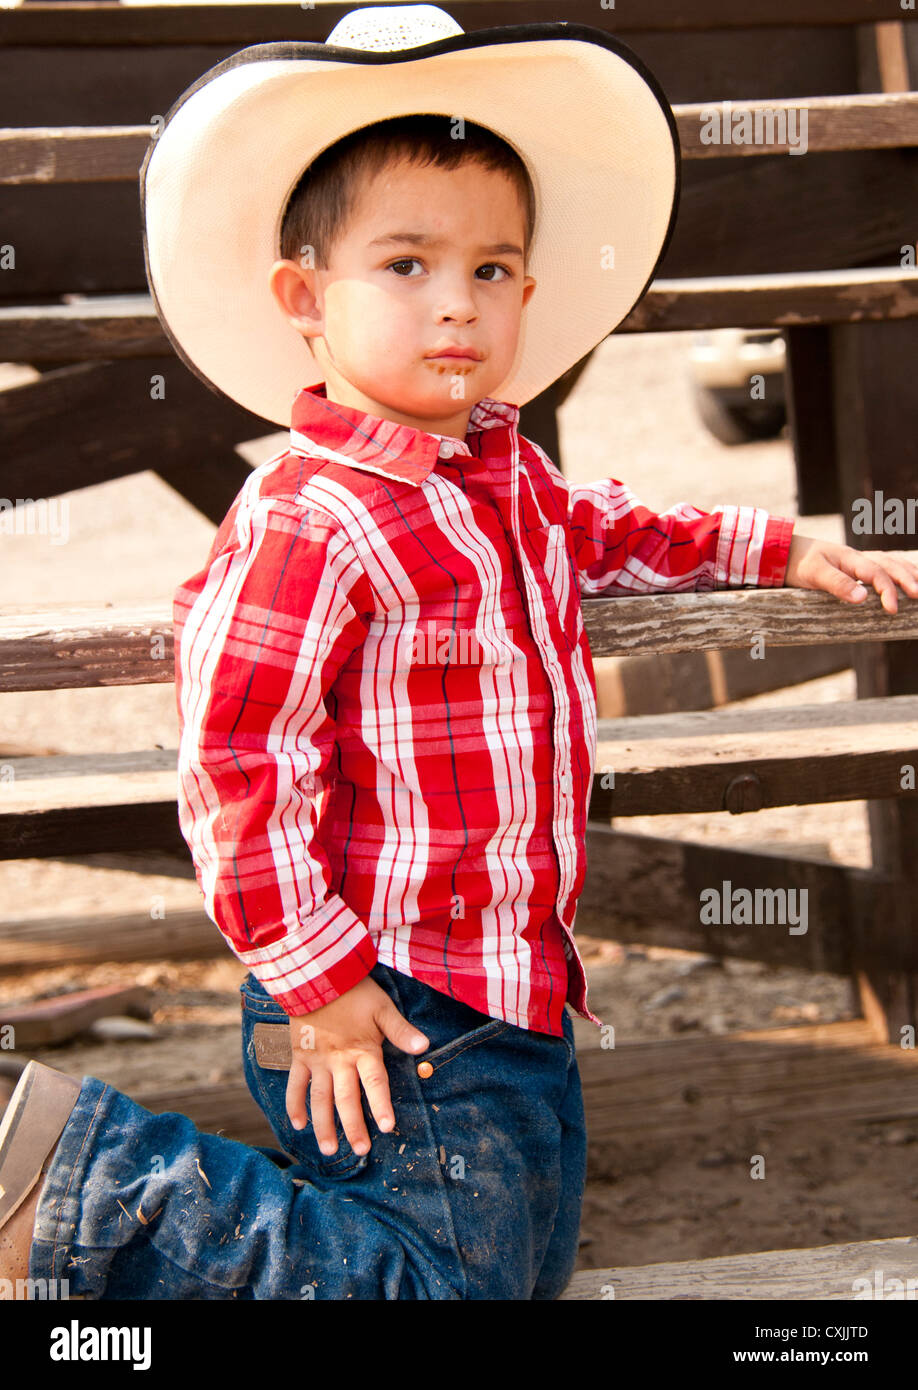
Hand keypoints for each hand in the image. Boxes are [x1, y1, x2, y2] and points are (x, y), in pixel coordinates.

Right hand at [285, 974, 428, 1156]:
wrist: (318, 975)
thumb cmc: (355, 992)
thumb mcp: (382, 1007)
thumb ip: (401, 1030)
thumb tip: (425, 1046)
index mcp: (362, 1050)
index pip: (374, 1083)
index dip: (381, 1106)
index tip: (387, 1128)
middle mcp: (339, 1061)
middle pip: (346, 1099)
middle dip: (354, 1126)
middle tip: (361, 1151)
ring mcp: (317, 1060)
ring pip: (319, 1099)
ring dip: (324, 1125)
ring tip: (329, 1150)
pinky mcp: (300, 1055)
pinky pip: (295, 1084)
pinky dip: (294, 1104)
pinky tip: (298, 1125)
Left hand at [783, 534, 917, 614]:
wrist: (785, 553)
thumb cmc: (799, 564)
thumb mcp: (814, 575)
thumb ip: (837, 584)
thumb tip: (863, 598)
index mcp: (849, 559)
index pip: (876, 573)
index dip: (887, 590)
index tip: (892, 609)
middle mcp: (858, 557)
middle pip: (889, 564)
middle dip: (906, 579)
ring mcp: (858, 560)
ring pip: (890, 562)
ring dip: (907, 572)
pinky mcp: (856, 566)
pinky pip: (884, 564)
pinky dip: (899, 569)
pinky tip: (908, 576)